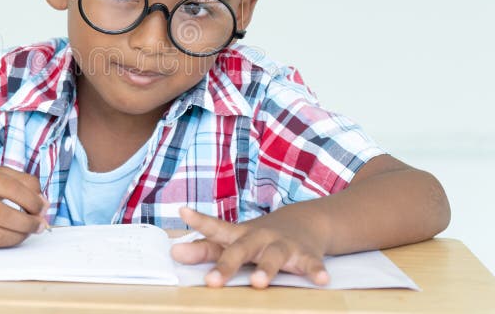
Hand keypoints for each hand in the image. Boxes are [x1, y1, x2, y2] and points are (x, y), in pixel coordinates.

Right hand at [0, 166, 48, 247]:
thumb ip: (21, 182)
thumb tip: (43, 203)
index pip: (12, 189)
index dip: (32, 200)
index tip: (42, 206)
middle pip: (6, 216)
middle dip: (29, 222)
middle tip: (41, 223)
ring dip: (20, 236)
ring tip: (30, 230)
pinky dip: (7, 242)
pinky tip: (14, 235)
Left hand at [170, 206, 330, 288]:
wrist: (304, 222)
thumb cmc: (258, 238)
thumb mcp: (232, 241)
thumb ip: (204, 249)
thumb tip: (173, 253)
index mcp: (239, 235)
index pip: (215, 228)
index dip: (199, 221)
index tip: (182, 211)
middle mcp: (259, 238)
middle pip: (241, 249)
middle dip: (227, 265)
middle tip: (212, 281)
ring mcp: (282, 245)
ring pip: (274, 257)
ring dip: (266, 269)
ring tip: (258, 283)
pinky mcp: (306, 254)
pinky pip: (311, 264)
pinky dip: (316, 271)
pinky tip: (321, 279)